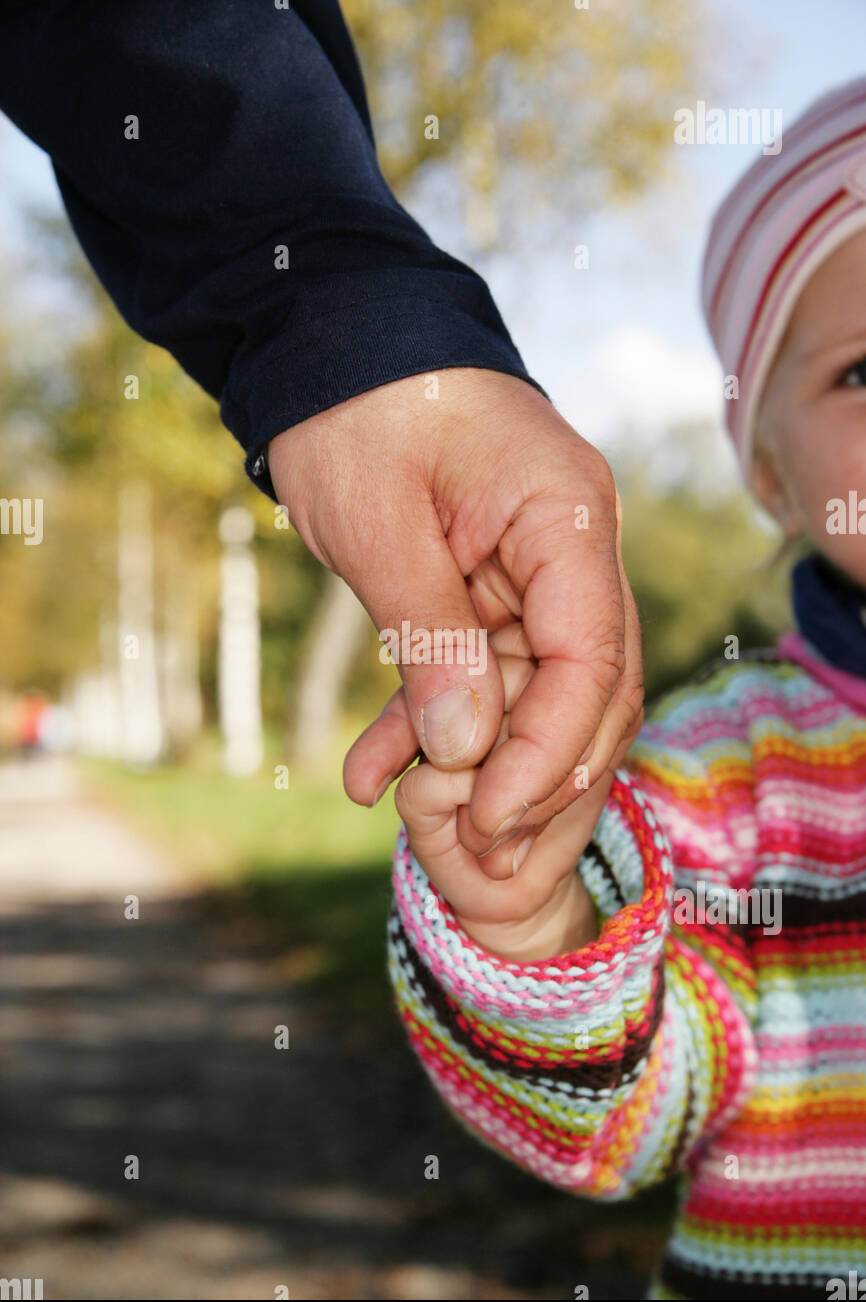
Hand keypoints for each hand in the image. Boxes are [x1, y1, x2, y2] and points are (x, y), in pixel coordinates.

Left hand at [268, 367, 642, 870]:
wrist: (331, 346)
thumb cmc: (356, 408)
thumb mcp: (379, 524)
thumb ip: (429, 635)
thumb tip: (469, 749)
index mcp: (567, 517)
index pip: (594, 656)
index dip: (550, 749)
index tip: (488, 813)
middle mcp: (572, 549)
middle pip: (586, 689)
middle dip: (531, 775)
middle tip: (472, 847)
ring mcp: (536, 570)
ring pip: (532, 693)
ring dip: (477, 762)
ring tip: (421, 826)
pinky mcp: (490, 589)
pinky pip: (478, 671)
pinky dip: (431, 722)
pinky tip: (373, 773)